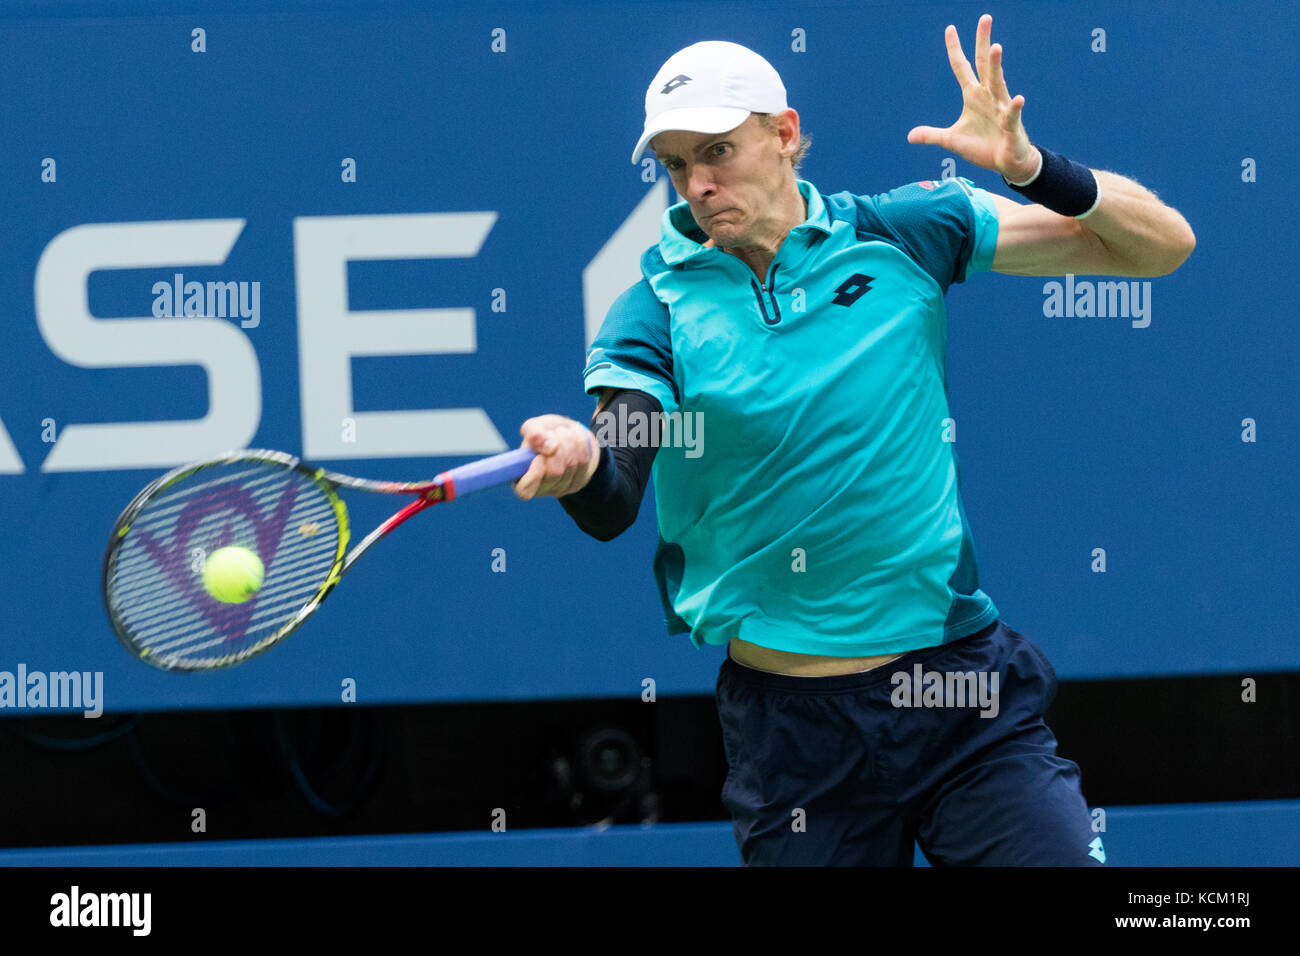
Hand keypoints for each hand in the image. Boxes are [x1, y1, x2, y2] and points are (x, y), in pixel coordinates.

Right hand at [514, 414, 600, 499]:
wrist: (569, 436)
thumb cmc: (546, 433)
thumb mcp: (535, 427)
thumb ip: (533, 433)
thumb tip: (542, 441)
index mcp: (522, 477)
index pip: (524, 490)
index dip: (533, 475)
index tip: (538, 458)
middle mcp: (541, 487)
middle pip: (555, 472)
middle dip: (558, 446)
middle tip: (555, 435)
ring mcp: (561, 488)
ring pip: (571, 464)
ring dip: (569, 441)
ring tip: (563, 433)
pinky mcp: (578, 482)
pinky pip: (584, 460)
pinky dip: (581, 443)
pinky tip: (575, 439)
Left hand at [906, 13, 1037, 182]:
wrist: (1007, 162)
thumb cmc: (982, 147)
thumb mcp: (952, 140)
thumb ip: (932, 135)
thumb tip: (909, 136)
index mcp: (973, 96)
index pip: (962, 67)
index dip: (955, 49)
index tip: (950, 28)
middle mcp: (988, 96)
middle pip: (985, 65)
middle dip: (983, 42)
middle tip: (984, 18)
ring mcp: (1002, 108)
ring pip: (998, 83)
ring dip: (996, 66)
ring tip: (995, 47)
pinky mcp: (1012, 125)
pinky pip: (1012, 115)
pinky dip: (1015, 108)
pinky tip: (1018, 99)